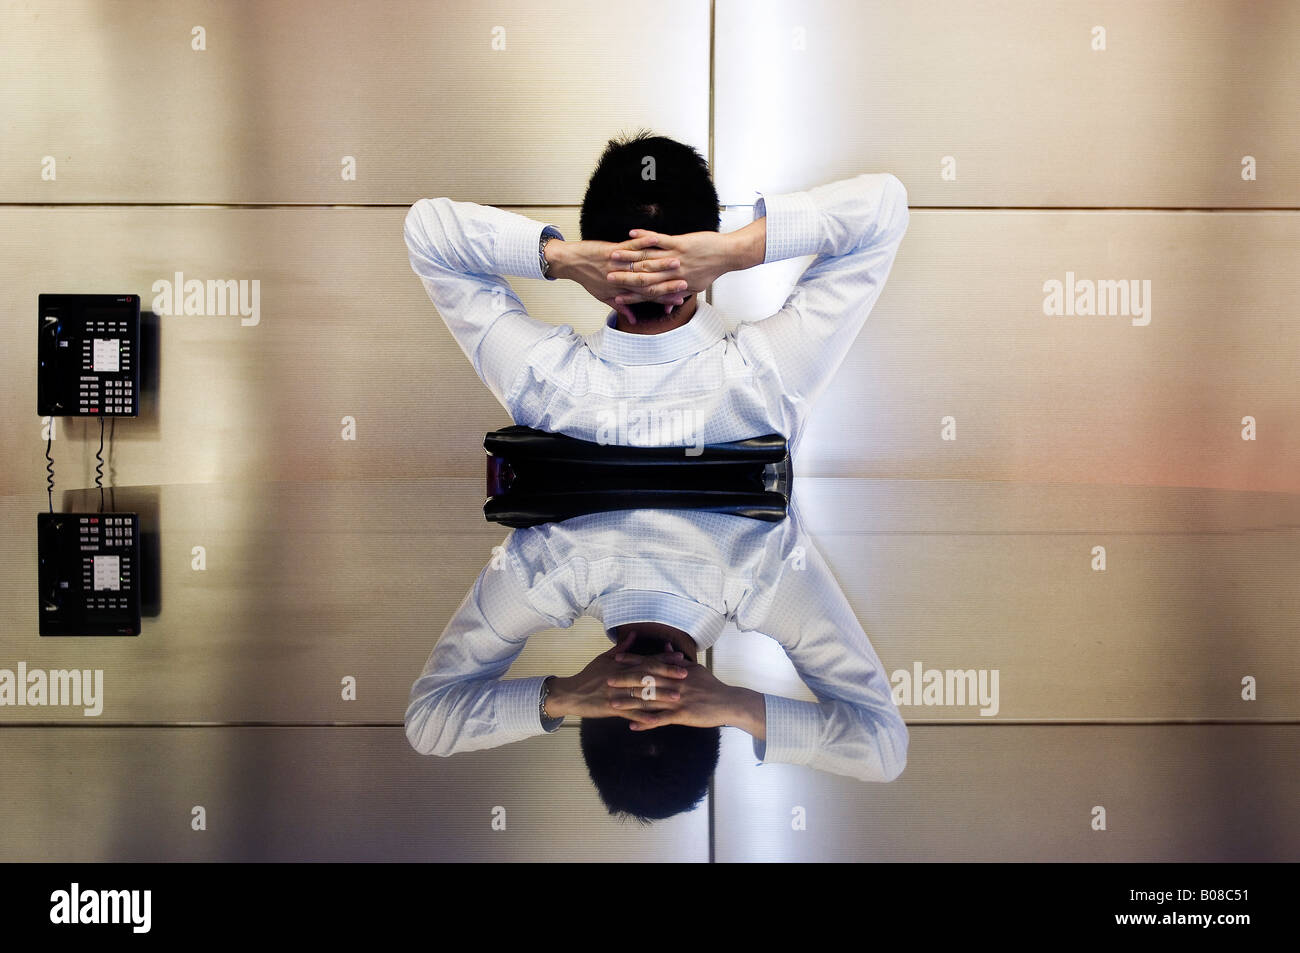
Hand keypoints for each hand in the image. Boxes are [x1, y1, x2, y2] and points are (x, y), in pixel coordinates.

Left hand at [547, 238, 687, 322]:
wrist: (571, 262)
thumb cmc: (588, 279)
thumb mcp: (604, 296)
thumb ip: (621, 307)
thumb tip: (633, 320)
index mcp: (621, 291)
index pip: (647, 296)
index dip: (664, 298)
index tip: (680, 299)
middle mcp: (621, 279)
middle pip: (649, 282)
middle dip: (668, 283)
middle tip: (686, 283)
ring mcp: (618, 264)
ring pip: (642, 265)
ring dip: (660, 262)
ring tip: (678, 261)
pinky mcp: (613, 250)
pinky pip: (630, 246)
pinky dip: (643, 242)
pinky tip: (656, 239)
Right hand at [547, 633, 688, 719]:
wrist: (571, 693)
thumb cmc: (588, 675)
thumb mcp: (604, 659)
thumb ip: (621, 649)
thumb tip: (634, 634)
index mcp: (621, 665)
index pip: (646, 660)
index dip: (663, 659)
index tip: (680, 657)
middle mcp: (621, 677)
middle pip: (647, 675)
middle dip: (667, 675)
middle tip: (686, 675)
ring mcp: (617, 693)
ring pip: (642, 694)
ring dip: (660, 696)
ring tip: (677, 698)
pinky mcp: (611, 708)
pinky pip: (629, 713)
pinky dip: (642, 717)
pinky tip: (655, 720)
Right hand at [605, 229, 738, 306]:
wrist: (728, 255)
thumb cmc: (711, 270)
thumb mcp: (695, 287)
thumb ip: (677, 296)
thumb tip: (667, 307)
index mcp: (675, 285)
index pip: (648, 293)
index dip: (631, 296)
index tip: (616, 298)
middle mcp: (673, 274)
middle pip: (644, 277)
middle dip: (623, 278)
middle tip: (607, 278)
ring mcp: (676, 258)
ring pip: (648, 259)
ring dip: (628, 257)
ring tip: (612, 255)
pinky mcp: (680, 243)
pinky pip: (659, 240)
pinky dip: (644, 237)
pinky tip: (631, 233)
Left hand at [605, 655, 743, 730]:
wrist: (728, 702)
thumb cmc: (711, 686)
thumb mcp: (695, 669)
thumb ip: (677, 660)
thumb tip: (666, 647)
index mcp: (676, 671)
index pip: (650, 663)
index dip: (632, 661)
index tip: (616, 658)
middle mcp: (674, 683)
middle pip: (645, 680)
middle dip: (625, 680)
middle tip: (606, 680)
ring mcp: (677, 699)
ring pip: (649, 700)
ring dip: (629, 703)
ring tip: (612, 704)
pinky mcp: (682, 714)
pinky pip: (661, 719)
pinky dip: (646, 722)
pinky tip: (632, 726)